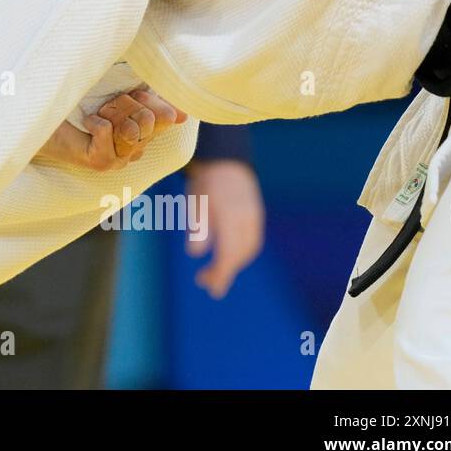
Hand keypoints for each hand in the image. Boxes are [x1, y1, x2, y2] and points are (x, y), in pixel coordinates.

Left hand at [36, 87, 185, 171]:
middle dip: (125, 105)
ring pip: (133, 129)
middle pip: (150, 121)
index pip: (166, 116)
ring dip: (112, 114)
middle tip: (106, 106)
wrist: (44, 116)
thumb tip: (184, 116)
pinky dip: (96, 121)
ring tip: (97, 115)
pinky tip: (87, 123)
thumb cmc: (80, 102)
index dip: (148, 99)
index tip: (132, 93)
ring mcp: (120, 159)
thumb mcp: (120, 94)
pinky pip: (109, 132)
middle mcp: (135, 150)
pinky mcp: (101, 163)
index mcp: (144, 132)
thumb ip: (152, 101)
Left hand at [185, 159, 264, 297]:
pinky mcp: (256, 216)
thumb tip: (194, 254)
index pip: (229, 253)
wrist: (226, 160)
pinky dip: (240, 253)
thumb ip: (197, 226)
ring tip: (212, 272)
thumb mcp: (195, 201)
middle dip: (224, 271)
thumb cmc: (206, 181)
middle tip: (203, 281)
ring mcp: (255, 217)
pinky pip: (252, 241)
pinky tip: (226, 256)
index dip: (222, 274)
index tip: (212, 290)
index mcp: (230, 215)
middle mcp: (247, 218)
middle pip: (240, 254)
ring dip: (233, 263)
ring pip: (248, 249)